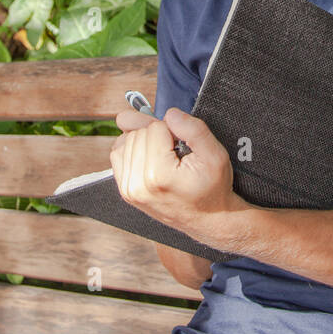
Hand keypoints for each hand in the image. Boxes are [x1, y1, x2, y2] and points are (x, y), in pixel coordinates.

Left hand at [109, 106, 242, 239]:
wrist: (208, 219)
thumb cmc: (212, 188)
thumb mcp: (215, 155)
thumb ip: (193, 129)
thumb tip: (169, 114)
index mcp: (159, 176)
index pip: (155, 127)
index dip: (173, 131)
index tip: (184, 147)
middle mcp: (138, 185)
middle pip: (138, 133)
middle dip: (157, 135)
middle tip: (176, 152)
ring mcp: (128, 190)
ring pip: (125, 140)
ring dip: (144, 141)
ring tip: (164, 156)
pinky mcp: (124, 191)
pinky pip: (117, 153)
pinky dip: (132, 149)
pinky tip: (150, 157)